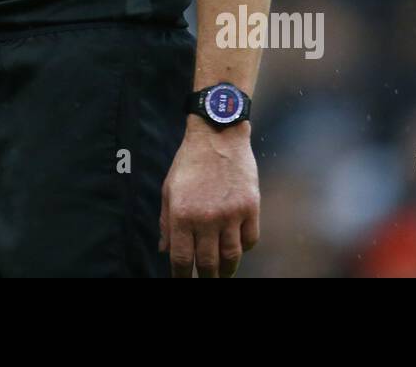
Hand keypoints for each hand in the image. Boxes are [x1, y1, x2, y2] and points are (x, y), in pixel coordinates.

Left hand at [159, 117, 259, 277]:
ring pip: (231, 257)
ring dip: (227, 270)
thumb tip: (164, 250)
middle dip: (206, 277)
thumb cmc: (190, 162)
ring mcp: (231, 214)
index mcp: (182, 214)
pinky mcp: (251, 207)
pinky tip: (237, 246)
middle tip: (206, 279)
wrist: (218, 135)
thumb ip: (166, 222)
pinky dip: (244, 248)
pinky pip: (250, 240)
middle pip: (208, 264)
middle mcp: (206, 218)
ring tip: (222, 273)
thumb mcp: (169, 189)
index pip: (182, 259)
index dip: (182, 276)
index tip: (183, 281)